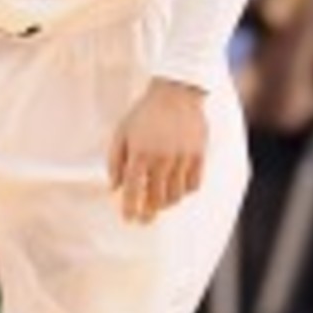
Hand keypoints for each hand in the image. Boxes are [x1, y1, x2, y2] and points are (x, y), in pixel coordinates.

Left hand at [108, 79, 206, 223]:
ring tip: (160, 204)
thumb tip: (113, 188)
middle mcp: (162, 159)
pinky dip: (185, 192)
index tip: (128, 220)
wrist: (176, 93)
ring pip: (176, 196)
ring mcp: (182, 158)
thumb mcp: (122, 132)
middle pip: (156, 199)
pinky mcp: (198, 156)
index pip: (133, 191)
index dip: (130, 209)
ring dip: (166, 204)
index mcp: (140, 153)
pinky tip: (177, 190)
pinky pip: (194, 185)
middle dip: (149, 213)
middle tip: (145, 220)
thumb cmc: (145, 113)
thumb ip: (115, 161)